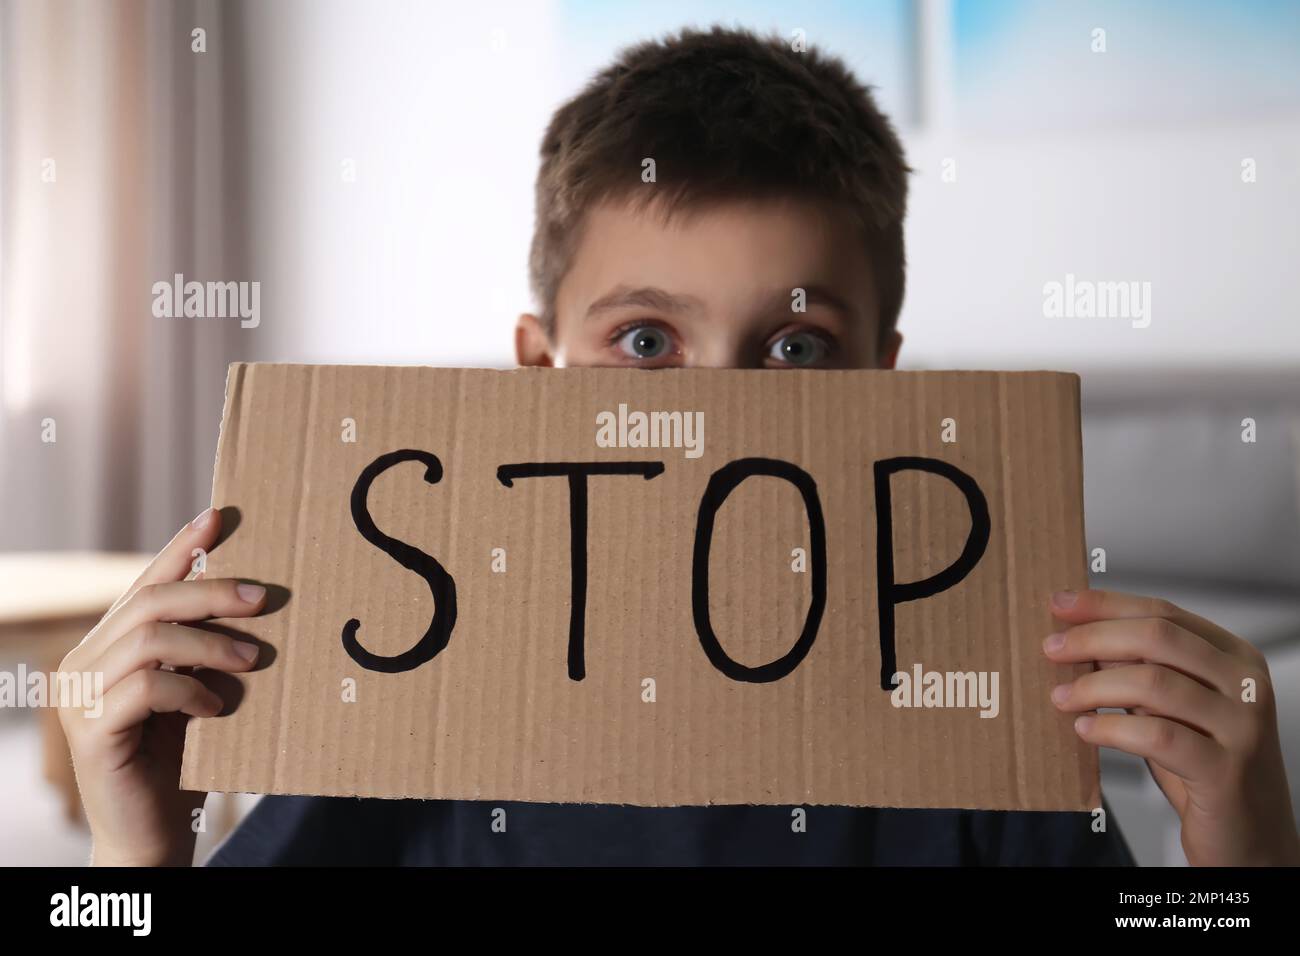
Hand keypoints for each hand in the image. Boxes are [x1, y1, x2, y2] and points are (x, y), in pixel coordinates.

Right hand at [57, 508, 264, 865]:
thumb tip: (258, 596)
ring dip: (210, 643)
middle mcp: (86, 660)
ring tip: (254, 659)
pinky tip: (217, 708)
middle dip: (213, 592)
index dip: (182, 546)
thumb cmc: (185, 757)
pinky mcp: (90, 730)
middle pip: (152, 601)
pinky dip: (190, 690)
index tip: (221, 515)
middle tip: (265, 598)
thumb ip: (206, 648)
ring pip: (150, 638)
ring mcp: (81, 695)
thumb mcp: (201, 688)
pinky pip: (146, 686)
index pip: (148, 581)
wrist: (155, 832)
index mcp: (113, 643)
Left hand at [1044, 587, 1299, 865]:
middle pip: (1158, 637)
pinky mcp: (1226, 770)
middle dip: (1094, 637)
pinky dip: (1111, 728)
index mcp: (1235, 658)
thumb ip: (1138, 667)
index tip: (1060, 603)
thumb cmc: (1204, 765)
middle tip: (1051, 648)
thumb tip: (1079, 632)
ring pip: (1154, 683)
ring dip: (1094, 686)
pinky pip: (1157, 736)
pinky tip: (1085, 729)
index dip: (1106, 604)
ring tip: (1061, 697)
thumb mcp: (1172, 706)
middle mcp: (1246, 684)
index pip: (1164, 613)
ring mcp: (1242, 726)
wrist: (1250, 834)